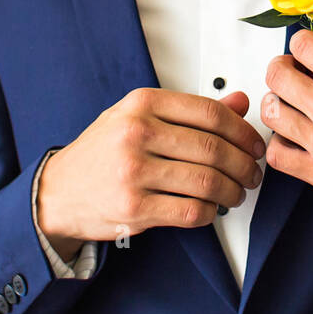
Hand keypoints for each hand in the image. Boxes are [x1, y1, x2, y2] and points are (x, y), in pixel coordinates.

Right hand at [36, 88, 266, 252]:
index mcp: (143, 103)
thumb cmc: (103, 151)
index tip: (254, 144)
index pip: (210, 113)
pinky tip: (210, 209)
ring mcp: (134, 171)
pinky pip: (190, 211)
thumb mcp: (141, 117)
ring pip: (207, 182)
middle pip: (213, 149)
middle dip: (244, 165)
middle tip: (252, 174)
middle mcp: (137, 132)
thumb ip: (191, 111)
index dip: (243, 131)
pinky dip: (210, 213)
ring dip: (232, 191)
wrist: (58, 192)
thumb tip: (240, 101)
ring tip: (236, 193)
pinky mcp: (134, 207)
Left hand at [260, 29, 312, 235]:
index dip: (305, 42)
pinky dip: (281, 141)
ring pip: (272, 112)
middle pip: (278, 75)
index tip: (310, 49)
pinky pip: (278, 155)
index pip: (303, 46)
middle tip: (295, 70)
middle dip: (284, 66)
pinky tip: (296, 135)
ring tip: (294, 102)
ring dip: (279, 101)